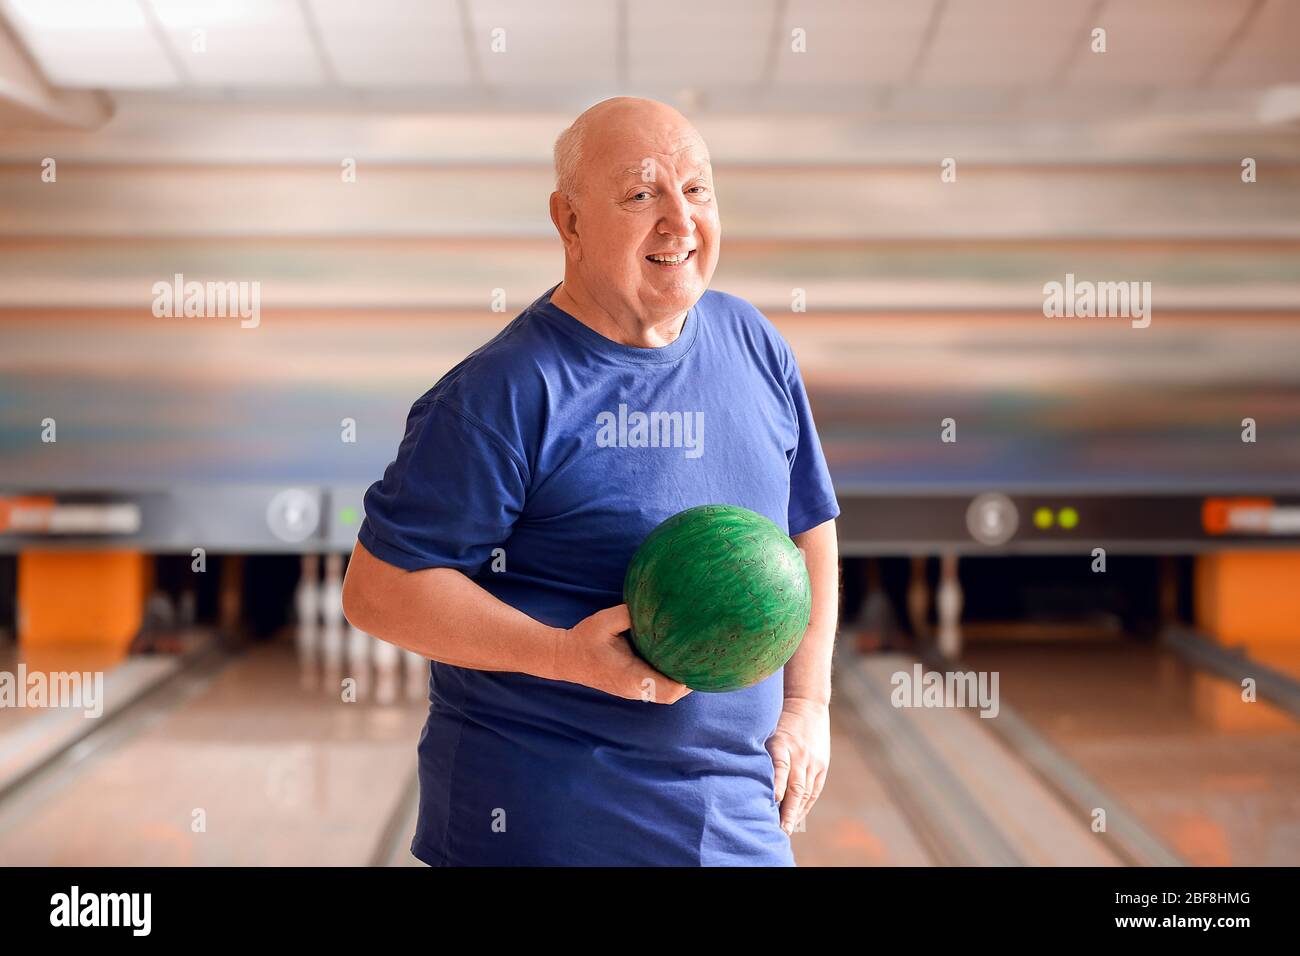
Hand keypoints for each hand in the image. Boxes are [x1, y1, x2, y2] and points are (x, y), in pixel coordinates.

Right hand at [557, 604, 690, 703]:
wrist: (564, 658)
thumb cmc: (584, 638)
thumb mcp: (605, 621)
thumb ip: (628, 613)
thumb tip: (654, 604)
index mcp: (630, 676)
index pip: (667, 689)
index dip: (686, 681)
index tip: (698, 662)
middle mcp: (633, 688)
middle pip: (671, 695)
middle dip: (689, 681)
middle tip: (702, 659)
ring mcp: (632, 691)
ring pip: (665, 694)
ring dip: (680, 681)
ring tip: (694, 660)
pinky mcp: (630, 687)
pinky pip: (656, 688)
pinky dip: (669, 679)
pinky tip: (677, 661)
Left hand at [767, 696, 829, 834]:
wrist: (807, 704)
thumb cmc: (777, 719)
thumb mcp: (765, 730)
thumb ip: (757, 752)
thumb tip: (741, 776)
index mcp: (782, 743)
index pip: (780, 768)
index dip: (776, 785)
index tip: (770, 802)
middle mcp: (799, 754)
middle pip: (795, 787)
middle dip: (787, 811)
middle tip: (779, 830)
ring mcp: (813, 761)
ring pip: (805, 792)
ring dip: (795, 813)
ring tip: (785, 830)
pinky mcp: (821, 766)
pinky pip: (813, 790)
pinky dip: (804, 806)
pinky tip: (796, 818)